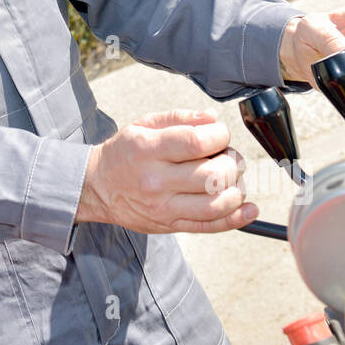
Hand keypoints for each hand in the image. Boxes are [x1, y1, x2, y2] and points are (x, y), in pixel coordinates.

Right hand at [76, 108, 256, 233]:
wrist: (95, 187)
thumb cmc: (123, 154)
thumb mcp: (143, 124)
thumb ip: (179, 118)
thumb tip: (212, 118)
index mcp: (149, 150)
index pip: (198, 142)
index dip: (220, 135)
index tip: (218, 134)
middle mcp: (157, 181)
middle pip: (212, 175)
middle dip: (231, 162)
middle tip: (225, 156)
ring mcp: (164, 207)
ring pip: (216, 204)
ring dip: (235, 189)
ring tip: (229, 178)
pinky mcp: (170, 225)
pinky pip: (209, 226)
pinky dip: (236, 219)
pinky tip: (249, 208)